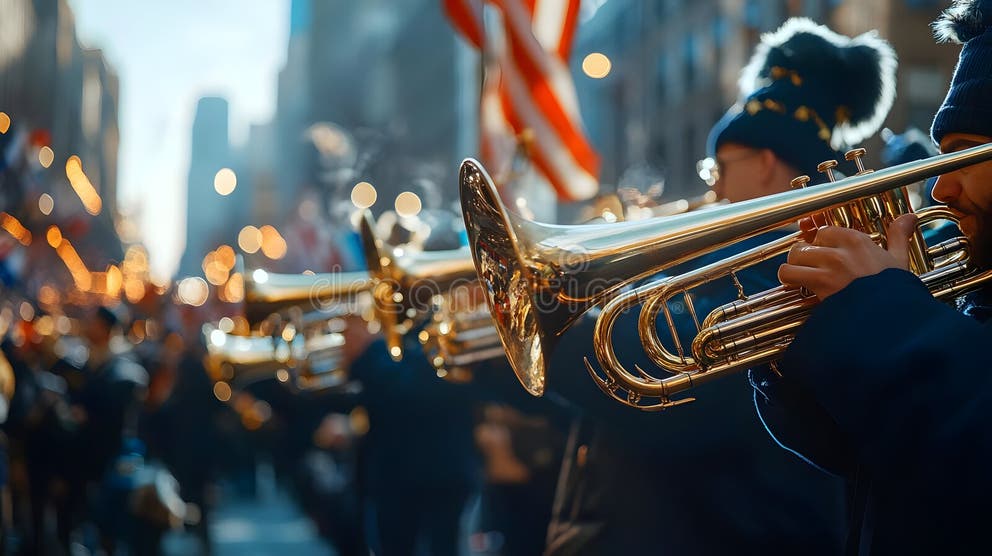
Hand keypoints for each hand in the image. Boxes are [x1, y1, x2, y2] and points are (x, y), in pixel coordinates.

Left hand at [778, 213, 917, 298]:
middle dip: (805, 255)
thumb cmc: (895, 291)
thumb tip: (909, 217)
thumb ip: (898, 236)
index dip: (818, 242)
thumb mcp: (899, 260)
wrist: (890, 318)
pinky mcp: (818, 283)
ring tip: (800, 274)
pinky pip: (789, 273)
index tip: (819, 251)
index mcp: (858, 241)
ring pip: (794, 255)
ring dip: (794, 265)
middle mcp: (841, 249)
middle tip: (810, 267)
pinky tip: (795, 285)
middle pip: (807, 242)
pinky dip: (788, 278)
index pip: (824, 231)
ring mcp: (828, 266)